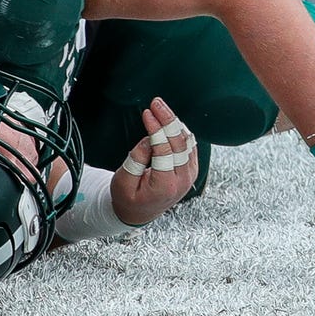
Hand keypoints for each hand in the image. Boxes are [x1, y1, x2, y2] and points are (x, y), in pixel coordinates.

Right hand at [111, 98, 197, 225]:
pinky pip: (188, 144)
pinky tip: (169, 119)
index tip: (147, 113)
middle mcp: (183, 180)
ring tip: (160, 107)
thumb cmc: (128, 199)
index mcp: (165, 186)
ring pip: (186, 141)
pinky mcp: (191, 167)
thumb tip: (149, 137)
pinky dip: (179, 130)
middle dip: (167, 120)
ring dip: (174, 122)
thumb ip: (135, 160)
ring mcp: (190, 173)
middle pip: (179, 143)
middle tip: (156, 103)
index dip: (157, 129)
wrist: (141, 213)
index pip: (165, 151)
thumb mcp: (122, 183)